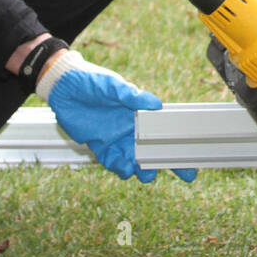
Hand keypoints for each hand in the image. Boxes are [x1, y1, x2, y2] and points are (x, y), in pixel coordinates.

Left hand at [38, 50, 195, 182]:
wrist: (63, 86)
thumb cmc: (91, 80)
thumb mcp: (112, 85)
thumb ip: (132, 96)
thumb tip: (156, 104)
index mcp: (139, 113)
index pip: (164, 130)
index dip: (178, 142)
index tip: (193, 153)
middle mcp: (131, 128)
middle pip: (155, 150)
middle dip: (170, 163)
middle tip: (187, 175)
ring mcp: (116, 138)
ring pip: (135, 160)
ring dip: (144, 169)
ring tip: (148, 174)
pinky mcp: (99, 146)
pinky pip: (113, 161)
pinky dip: (121, 168)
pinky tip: (126, 170)